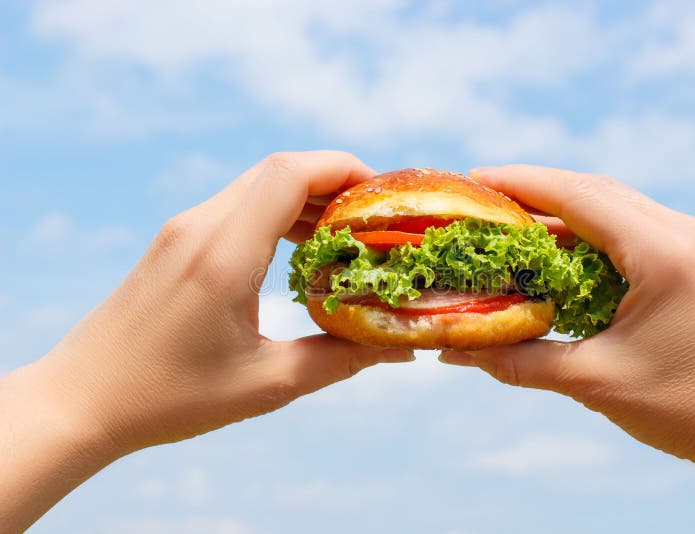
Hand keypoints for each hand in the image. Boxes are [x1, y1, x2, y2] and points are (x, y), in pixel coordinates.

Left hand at [0, 151, 412, 531]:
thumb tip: (395, 347)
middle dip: (333, 183)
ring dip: (304, 199)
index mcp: (223, 255)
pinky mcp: (173, 243)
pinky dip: (275, 214)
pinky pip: (235, 207)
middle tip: (372, 219)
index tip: (381, 196)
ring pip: (256, 186)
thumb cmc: (166, 397)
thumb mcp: (263, 385)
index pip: (290, 173)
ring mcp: (181, 231)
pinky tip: (295, 250)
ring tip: (342, 236)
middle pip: (278, 170)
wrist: (80, 400)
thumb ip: (336, 360)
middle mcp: (199, 228)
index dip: (344, 169)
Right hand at [440, 165, 694, 531]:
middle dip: (535, 192)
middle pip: (597, 191)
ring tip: (511, 224)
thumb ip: (520, 360)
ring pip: (616, 207)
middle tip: (482, 200)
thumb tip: (456, 348)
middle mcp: (689, 233)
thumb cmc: (691, 411)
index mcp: (667, 254)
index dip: (521, 184)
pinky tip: (560, 250)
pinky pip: (635, 228)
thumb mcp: (596, 382)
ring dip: (563, 213)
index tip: (474, 180)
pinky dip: (592, 234)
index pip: (580, 196)